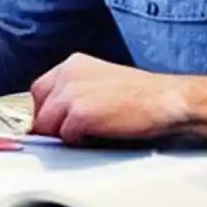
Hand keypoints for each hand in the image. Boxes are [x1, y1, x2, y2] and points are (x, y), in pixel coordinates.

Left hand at [30, 54, 187, 143]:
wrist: (168, 100)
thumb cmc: (144, 95)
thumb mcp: (102, 82)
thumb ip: (76, 91)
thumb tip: (58, 114)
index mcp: (73, 64)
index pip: (39, 90)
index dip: (46, 111)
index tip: (52, 123)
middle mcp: (67, 75)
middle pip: (38, 108)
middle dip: (50, 125)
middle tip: (71, 134)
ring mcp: (71, 93)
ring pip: (46, 125)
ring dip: (63, 135)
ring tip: (89, 134)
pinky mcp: (79, 114)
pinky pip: (64, 137)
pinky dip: (78, 142)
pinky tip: (98, 137)